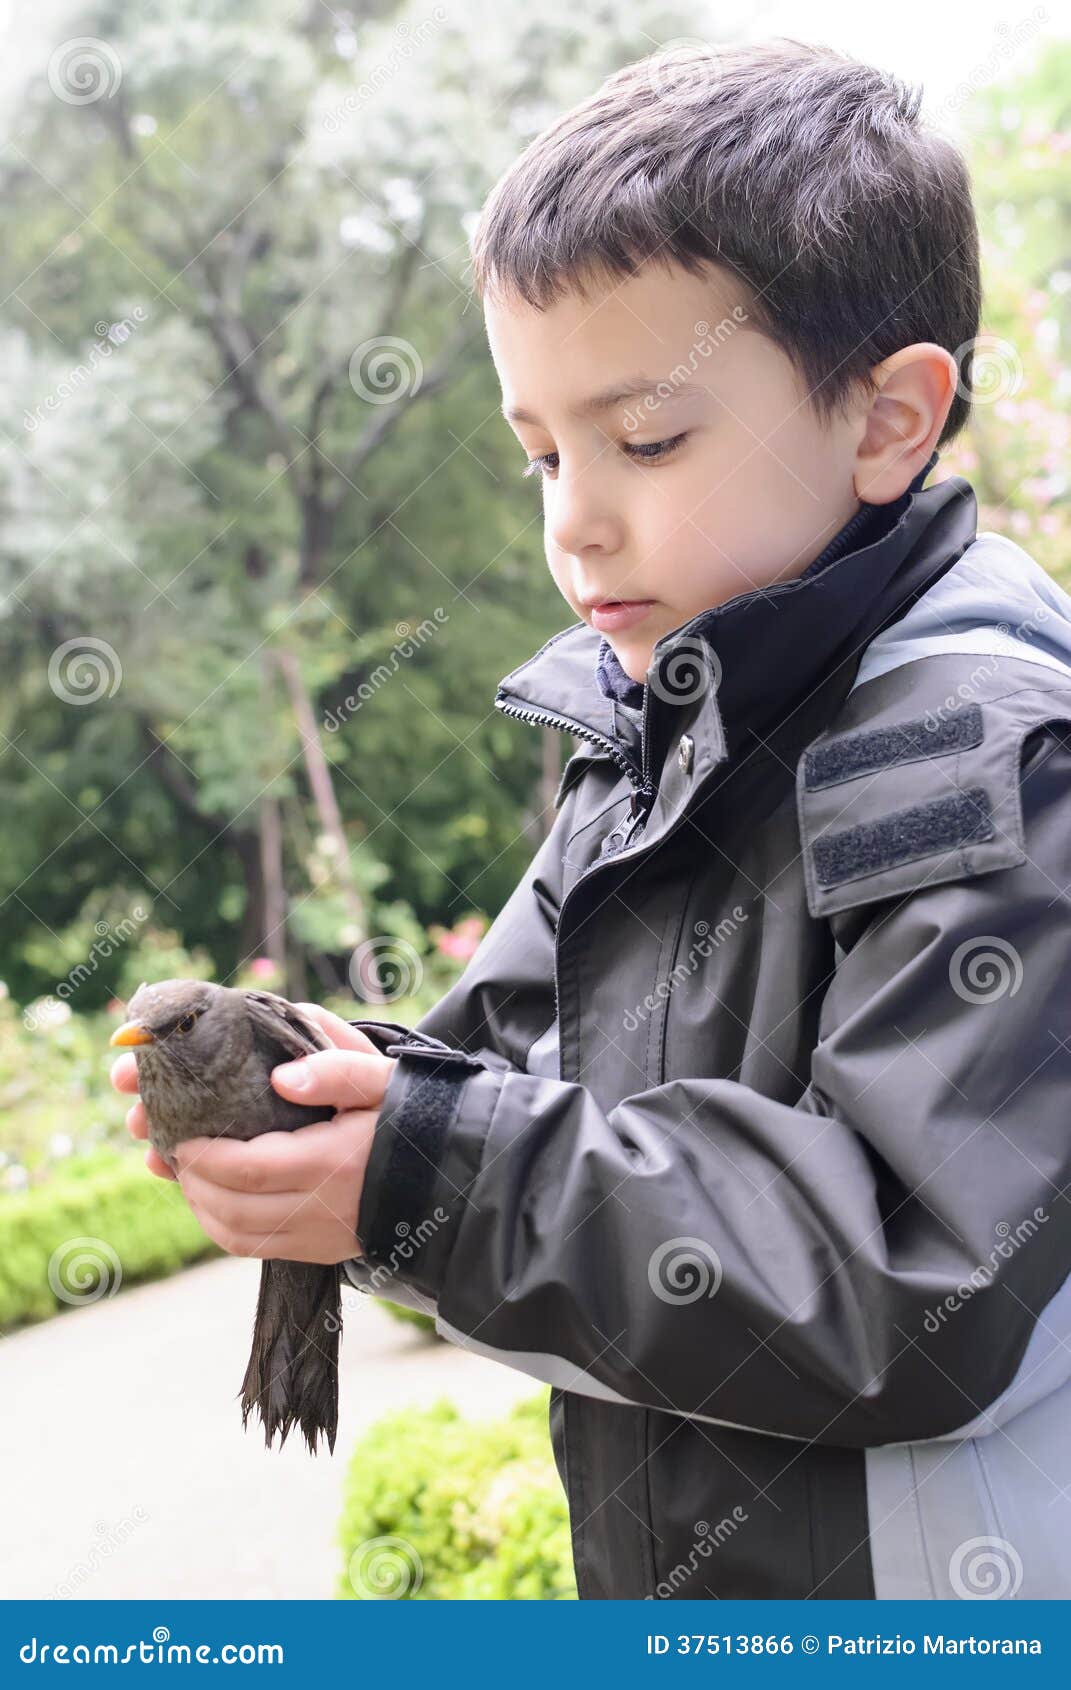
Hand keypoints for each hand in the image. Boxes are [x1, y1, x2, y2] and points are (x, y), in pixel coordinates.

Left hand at [109, 1005, 396, 1263]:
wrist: (450, 1171)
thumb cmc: (412, 1114)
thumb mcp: (382, 1078)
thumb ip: (336, 1069)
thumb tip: (281, 1078)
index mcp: (331, 1161)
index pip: (245, 1169)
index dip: (201, 1156)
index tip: (179, 1134)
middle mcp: (321, 1208)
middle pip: (231, 1208)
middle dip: (192, 1180)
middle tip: (173, 1150)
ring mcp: (320, 1236)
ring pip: (237, 1235)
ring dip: (203, 1207)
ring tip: (188, 1174)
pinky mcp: (321, 1251)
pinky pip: (256, 1249)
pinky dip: (224, 1227)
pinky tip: (215, 1200)